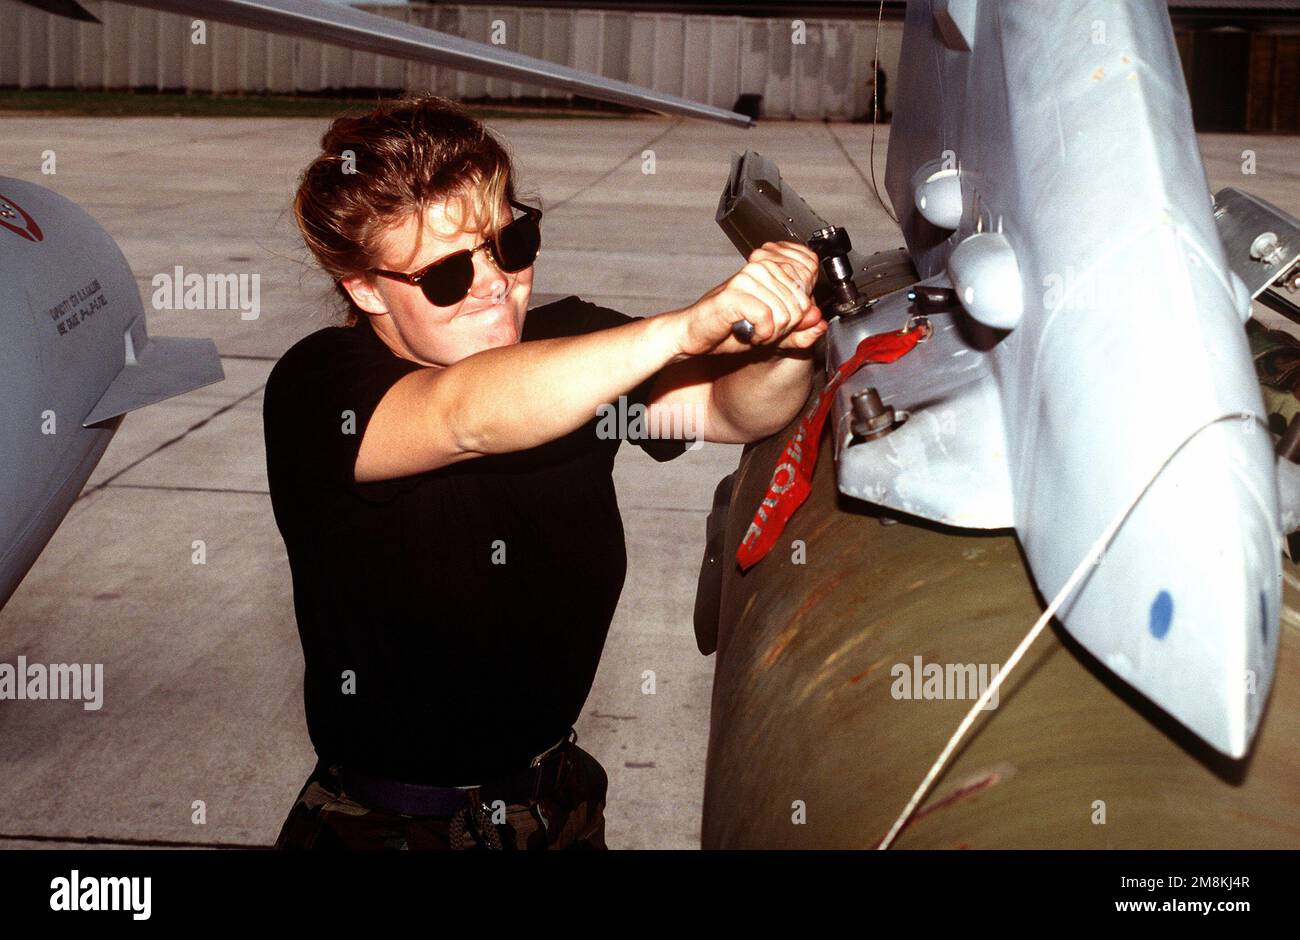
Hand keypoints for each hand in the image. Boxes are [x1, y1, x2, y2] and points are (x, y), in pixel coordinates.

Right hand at [676, 241, 826, 356]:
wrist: (695, 335)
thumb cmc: (729, 328)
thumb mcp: (774, 332)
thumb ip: (800, 329)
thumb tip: (819, 322)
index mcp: (772, 266)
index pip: (809, 283)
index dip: (800, 310)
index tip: (777, 316)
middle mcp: (761, 266)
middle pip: (800, 304)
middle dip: (785, 327)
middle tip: (762, 328)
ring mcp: (747, 277)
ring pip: (786, 314)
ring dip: (771, 332)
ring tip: (752, 329)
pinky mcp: (735, 294)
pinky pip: (768, 319)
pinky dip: (760, 335)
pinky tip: (747, 332)